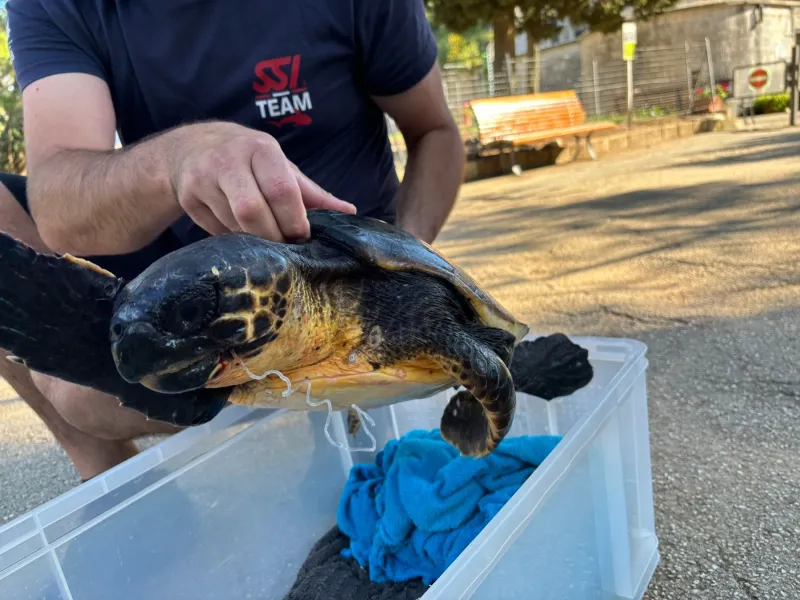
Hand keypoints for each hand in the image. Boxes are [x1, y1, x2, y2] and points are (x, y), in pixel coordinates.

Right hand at [168, 121, 355, 241]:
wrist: (191, 149)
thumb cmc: (249, 160)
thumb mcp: (280, 167)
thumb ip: (312, 193)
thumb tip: (349, 212)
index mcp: (260, 149)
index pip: (281, 190)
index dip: (294, 220)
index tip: (302, 236)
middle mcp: (228, 161)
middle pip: (253, 213)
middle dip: (273, 236)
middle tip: (284, 245)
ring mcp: (202, 179)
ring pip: (234, 227)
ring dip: (254, 239)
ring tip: (262, 235)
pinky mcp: (188, 199)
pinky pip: (217, 232)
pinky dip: (233, 238)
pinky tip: (238, 228)